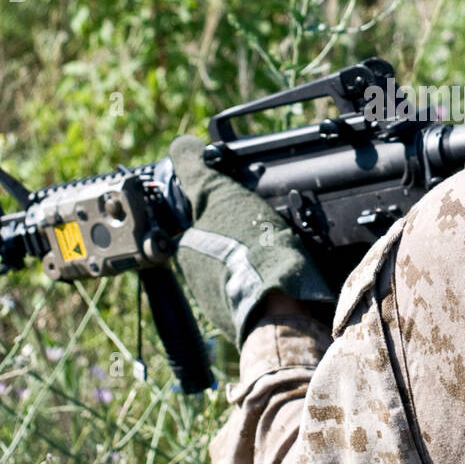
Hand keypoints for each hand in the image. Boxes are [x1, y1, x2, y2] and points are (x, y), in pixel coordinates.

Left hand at [169, 135, 333, 343]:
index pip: (198, 224)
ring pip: (239, 267)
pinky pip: (259, 288)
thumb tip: (180, 146)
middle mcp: (199, 283)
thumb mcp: (217, 195)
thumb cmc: (247, 246)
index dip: (220, 209)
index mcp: (187, 253)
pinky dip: (269, 275)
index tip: (240, 204)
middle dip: (237, 233)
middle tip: (261, 222)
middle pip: (219, 246)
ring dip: (255, 254)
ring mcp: (224, 304)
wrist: (282, 299)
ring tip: (276, 244)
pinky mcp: (252, 317)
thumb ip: (195, 172)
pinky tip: (283, 265)